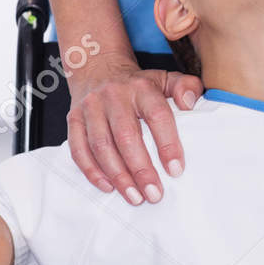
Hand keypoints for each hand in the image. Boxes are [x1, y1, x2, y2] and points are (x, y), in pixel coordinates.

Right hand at [66, 55, 204, 204]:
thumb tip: (190, 104)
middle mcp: (113, 95)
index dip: (167, 144)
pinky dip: (92, 171)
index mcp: (141, 87)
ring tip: (134, 197)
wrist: (98, 67)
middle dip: (141, 169)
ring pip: (101, 145)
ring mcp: (91, 107)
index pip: (157, 115)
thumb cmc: (138, 83)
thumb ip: (186, 87)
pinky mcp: (73, 118)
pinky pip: (79, 149)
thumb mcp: (166, 78)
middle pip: (126, 136)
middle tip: (154, 194)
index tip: (175, 170)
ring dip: (118, 175)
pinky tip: (108, 187)